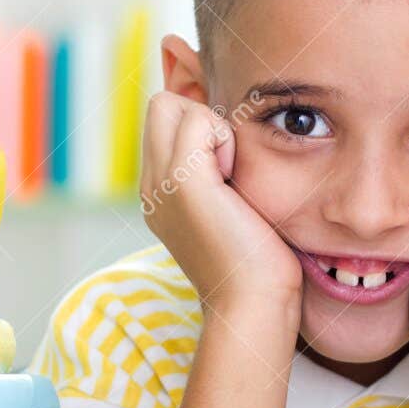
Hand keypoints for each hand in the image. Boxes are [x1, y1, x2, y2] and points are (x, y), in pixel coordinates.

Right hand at [139, 92, 301, 312]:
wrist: (253, 304)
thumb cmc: (258, 264)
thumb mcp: (231, 210)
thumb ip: (221, 176)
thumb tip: (236, 140)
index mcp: (160, 193)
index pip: (163, 122)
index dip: (198, 126)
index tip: (227, 166)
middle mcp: (151, 186)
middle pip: (160, 105)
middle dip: (199, 116)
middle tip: (227, 162)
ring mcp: (160, 184)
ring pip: (170, 104)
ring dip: (211, 126)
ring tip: (230, 173)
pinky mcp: (183, 182)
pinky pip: (196, 118)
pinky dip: (222, 135)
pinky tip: (234, 176)